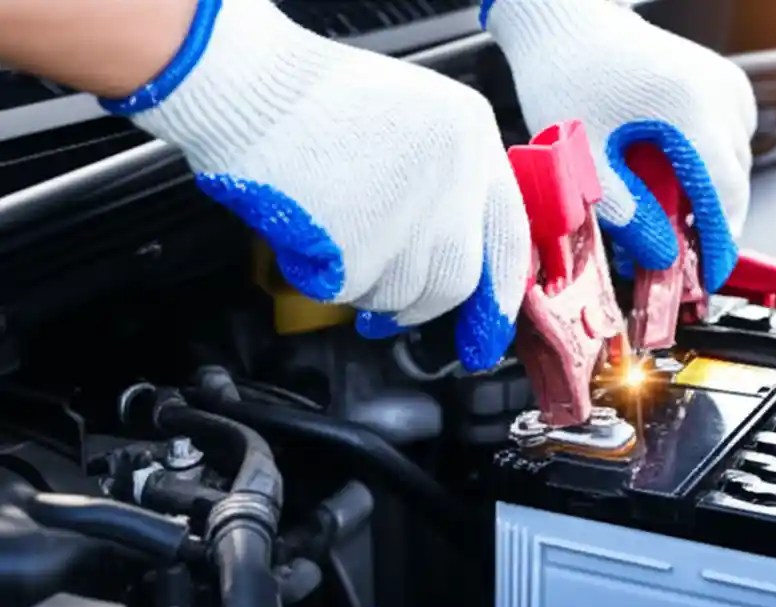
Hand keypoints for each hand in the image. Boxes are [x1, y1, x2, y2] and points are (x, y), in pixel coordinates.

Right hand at [102, 0, 529, 369]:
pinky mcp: (362, 240)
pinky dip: (323, 277)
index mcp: (471, 132)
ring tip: (332, 237)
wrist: (250, 84)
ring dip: (364, 285)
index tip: (486, 335)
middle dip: (419, 306)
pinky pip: (350, 290)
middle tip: (388, 315)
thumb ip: (447, 185)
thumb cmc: (314, 101)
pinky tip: (307, 237)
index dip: (499, 295)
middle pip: (457, 279)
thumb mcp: (412, 123)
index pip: (508, 235)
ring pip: (402, 293)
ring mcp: (411, 207)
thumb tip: (461, 264)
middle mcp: (454, 170)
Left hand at [486, 0, 755, 290]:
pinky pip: (728, 139)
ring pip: (732, 164)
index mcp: (693, 114)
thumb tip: (659, 256)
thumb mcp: (586, 159)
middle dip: (708, 227)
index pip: (722, 200)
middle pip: (733, 185)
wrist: (565, 20)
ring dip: (706, 197)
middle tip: (679, 263)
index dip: (717, 247)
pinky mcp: (720, 82)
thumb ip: (626, 215)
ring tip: (666, 220)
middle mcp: (720, 96)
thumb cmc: (568, 71)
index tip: (706, 280)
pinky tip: (672, 177)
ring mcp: (726, 85)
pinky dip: (706, 166)